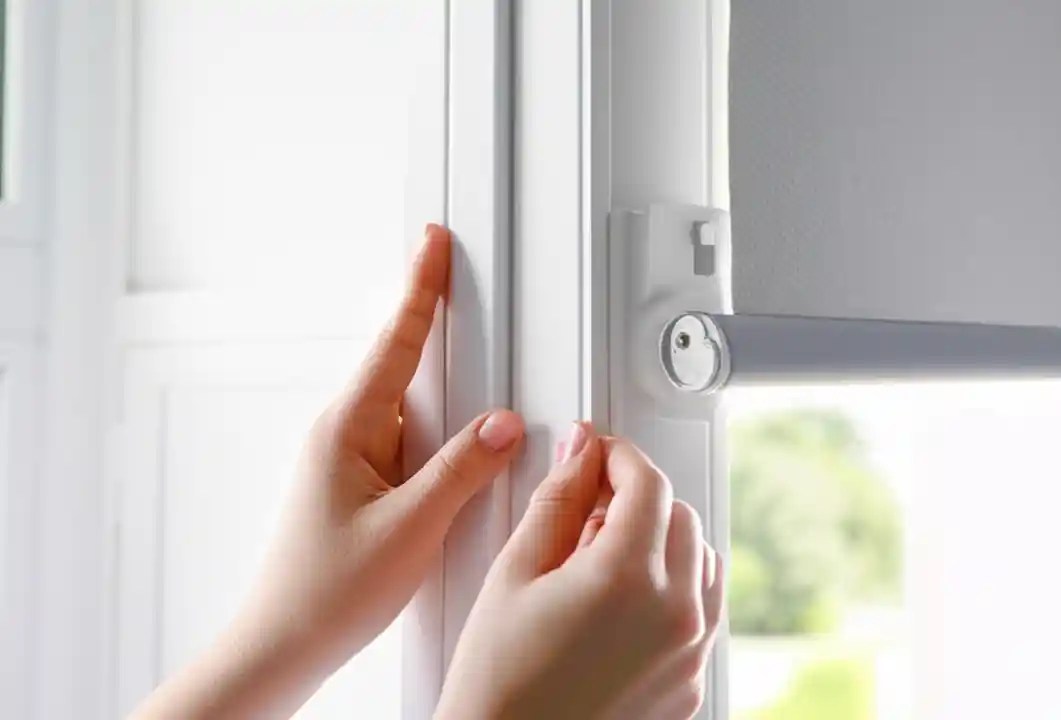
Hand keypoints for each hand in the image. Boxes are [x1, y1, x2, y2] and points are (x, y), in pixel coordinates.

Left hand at [133, 224, 525, 718]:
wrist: (285, 644)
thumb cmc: (326, 592)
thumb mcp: (411, 527)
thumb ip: (461, 470)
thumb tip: (502, 425)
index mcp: (346, 429)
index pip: (393, 341)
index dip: (419, 287)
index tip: (432, 243)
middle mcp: (342, 436)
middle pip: (405, 369)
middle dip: (439, 341)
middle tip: (469, 307)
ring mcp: (348, 461)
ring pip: (411, 415)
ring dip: (443, 413)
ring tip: (467, 438)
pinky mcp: (357, 486)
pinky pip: (406, 448)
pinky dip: (434, 448)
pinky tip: (451, 470)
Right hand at [437, 424, 725, 719]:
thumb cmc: (498, 684)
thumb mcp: (514, 575)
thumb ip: (557, 502)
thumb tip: (582, 453)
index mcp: (627, 580)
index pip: (649, 484)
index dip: (619, 458)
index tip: (597, 456)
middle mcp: (674, 616)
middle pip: (681, 516)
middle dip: (638, 501)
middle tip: (587, 512)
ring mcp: (689, 653)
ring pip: (701, 560)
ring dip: (661, 543)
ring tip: (600, 563)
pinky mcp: (690, 681)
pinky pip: (702, 610)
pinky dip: (673, 589)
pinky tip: (620, 603)